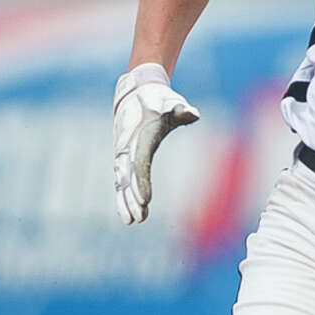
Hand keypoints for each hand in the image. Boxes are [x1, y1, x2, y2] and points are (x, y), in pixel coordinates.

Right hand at [113, 63, 199, 224]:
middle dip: (133, 199)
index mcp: (141, 138)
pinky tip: (126, 213)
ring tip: (131, 222)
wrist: (136, 92)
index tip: (146, 200)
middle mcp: (129, 148)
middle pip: (129, 178)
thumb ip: (181, 110)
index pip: (141, 164)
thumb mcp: (171, 103)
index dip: (142, 182)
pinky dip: (122, 196)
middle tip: (138, 218)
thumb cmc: (159, 100)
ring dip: (126, 202)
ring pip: (123, 182)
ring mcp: (124, 154)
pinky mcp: (124, 158)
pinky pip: (121, 180)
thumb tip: (193, 113)